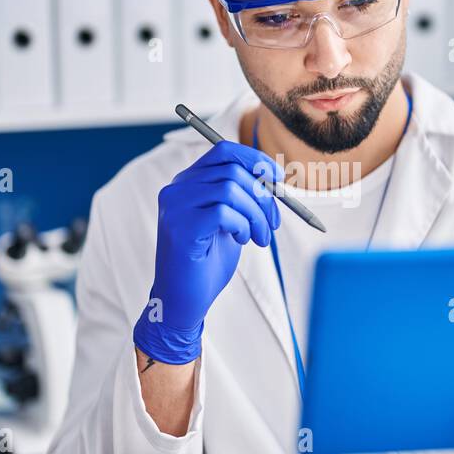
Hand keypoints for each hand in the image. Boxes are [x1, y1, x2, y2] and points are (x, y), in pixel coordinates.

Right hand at [132, 140, 282, 364]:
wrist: (183, 301)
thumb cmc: (206, 263)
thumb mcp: (230, 221)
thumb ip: (242, 197)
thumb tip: (273, 179)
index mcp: (187, 182)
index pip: (224, 152)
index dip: (256, 160)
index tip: (279, 180)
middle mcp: (177, 189)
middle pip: (232, 170)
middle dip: (263, 197)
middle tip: (272, 224)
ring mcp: (175, 206)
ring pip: (230, 189)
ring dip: (255, 215)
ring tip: (258, 238)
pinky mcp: (180, 227)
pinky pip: (223, 212)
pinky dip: (241, 225)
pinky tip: (241, 240)